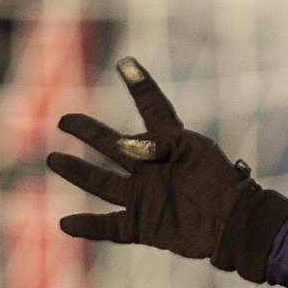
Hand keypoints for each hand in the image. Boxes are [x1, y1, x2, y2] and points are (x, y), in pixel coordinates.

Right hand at [50, 58, 287, 281]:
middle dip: (88, 132)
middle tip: (65, 120)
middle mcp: (150, 167)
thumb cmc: (221, 181)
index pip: (152, 107)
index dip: (140, 84)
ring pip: (101, 182)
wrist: (233, 224)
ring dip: (77, 172)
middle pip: (112, 145)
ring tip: (53, 159)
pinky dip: (88, 226)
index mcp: (169, 143)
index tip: (125, 61)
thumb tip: (124, 145)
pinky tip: (65, 223)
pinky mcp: (142, 225)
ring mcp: (144, 196)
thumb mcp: (194, 150)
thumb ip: (159, 142)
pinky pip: (109, 226)